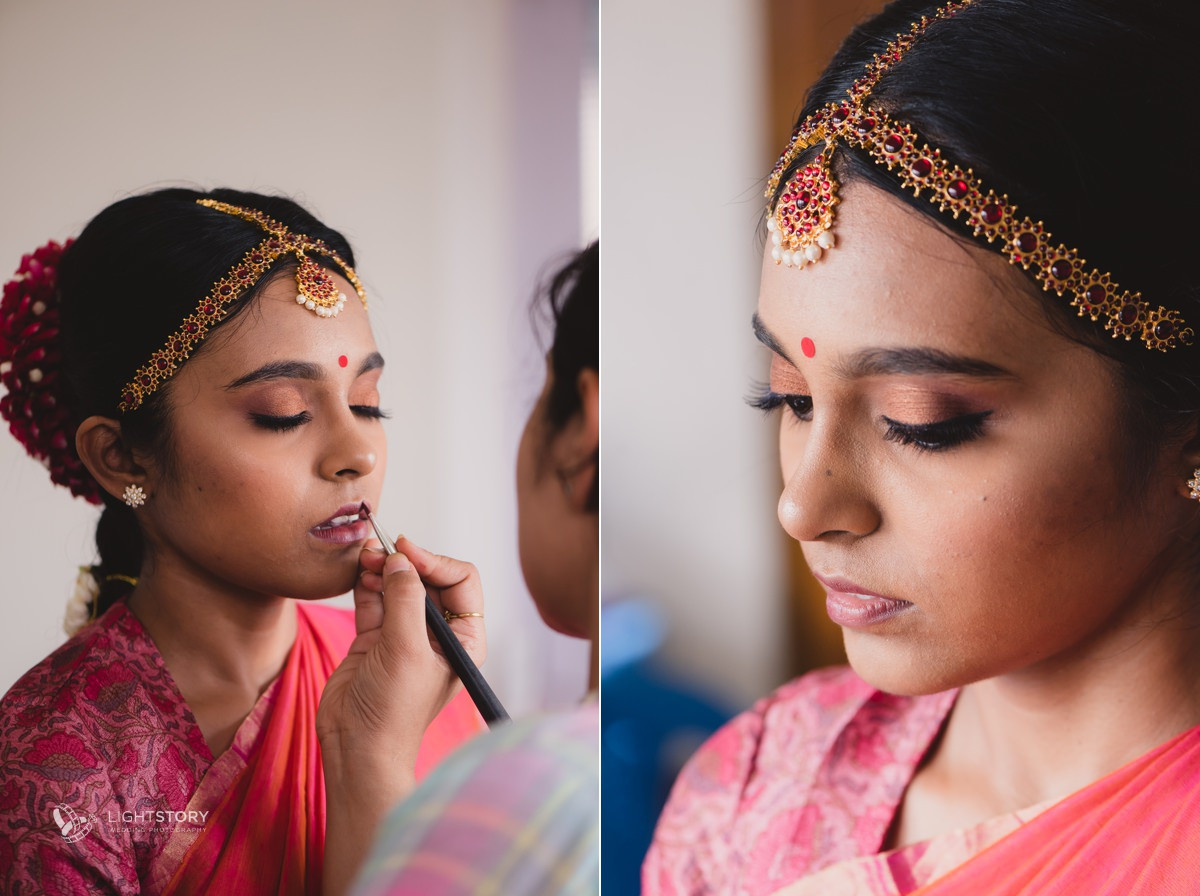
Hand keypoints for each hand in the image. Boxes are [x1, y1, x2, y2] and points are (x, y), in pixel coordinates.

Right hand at [317, 537, 486, 774]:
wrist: (356, 748)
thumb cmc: (393, 711)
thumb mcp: (406, 650)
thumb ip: (405, 600)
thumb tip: (399, 559)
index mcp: (463, 639)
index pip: (461, 582)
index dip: (435, 561)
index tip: (406, 551)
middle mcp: (438, 635)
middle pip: (429, 579)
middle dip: (406, 562)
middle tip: (379, 551)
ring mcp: (405, 636)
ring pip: (399, 587)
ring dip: (383, 569)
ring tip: (365, 560)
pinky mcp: (375, 640)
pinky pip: (375, 600)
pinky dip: (367, 584)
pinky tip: (359, 574)